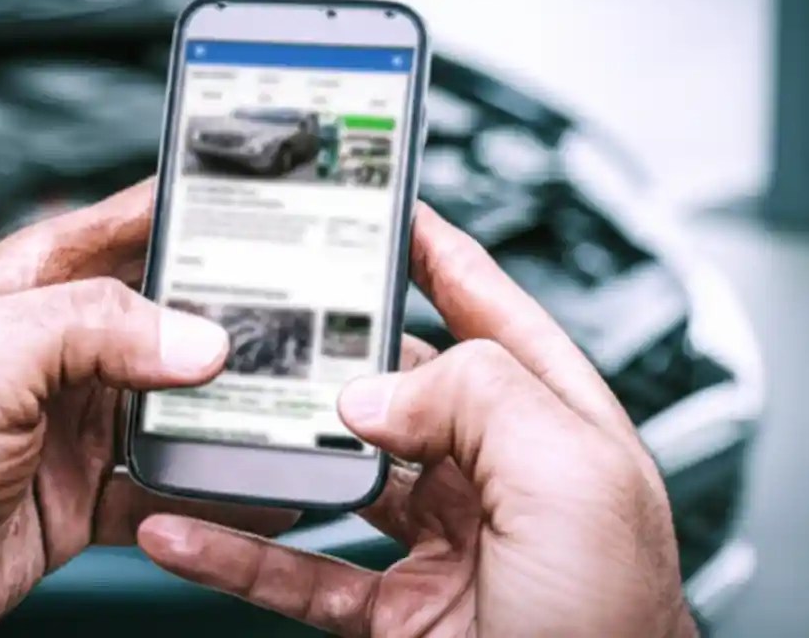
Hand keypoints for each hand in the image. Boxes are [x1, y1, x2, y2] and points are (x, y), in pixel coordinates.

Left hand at [0, 180, 292, 635]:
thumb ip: (93, 328)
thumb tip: (197, 336)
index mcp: (30, 287)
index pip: (129, 222)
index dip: (197, 208)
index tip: (271, 207)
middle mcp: (59, 348)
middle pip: (172, 314)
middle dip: (238, 317)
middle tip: (307, 322)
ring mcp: (77, 420)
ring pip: (182, 401)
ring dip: (234, 409)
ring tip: (291, 409)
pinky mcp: (88, 488)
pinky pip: (170, 479)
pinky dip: (215, 489)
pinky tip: (251, 491)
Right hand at [138, 205, 695, 636]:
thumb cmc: (619, 628)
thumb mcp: (570, 478)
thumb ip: (480, 398)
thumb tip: (376, 390)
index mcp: (557, 427)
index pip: (493, 316)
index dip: (440, 259)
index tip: (385, 213)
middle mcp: (499, 477)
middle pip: (402, 391)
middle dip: (334, 357)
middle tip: (268, 318)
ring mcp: (445, 546)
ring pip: (340, 479)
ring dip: (273, 456)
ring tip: (212, 418)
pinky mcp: (398, 614)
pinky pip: (302, 573)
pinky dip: (239, 554)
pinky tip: (190, 533)